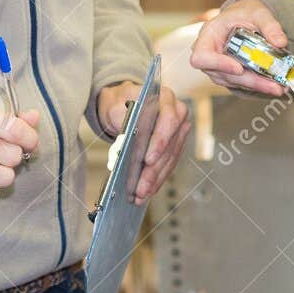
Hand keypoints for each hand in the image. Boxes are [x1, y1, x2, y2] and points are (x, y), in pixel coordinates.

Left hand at [99, 82, 190, 203]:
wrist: (122, 104)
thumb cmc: (120, 102)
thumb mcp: (115, 102)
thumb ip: (118, 115)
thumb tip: (124, 139)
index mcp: (165, 98)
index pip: (169, 120)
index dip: (160, 142)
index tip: (148, 160)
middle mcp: (177, 114)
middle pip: (169, 146)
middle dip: (154, 170)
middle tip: (141, 187)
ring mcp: (178, 131)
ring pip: (170, 159)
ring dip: (155, 179)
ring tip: (141, 194)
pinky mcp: (174, 146)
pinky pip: (168, 165)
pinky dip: (157, 179)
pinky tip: (147, 191)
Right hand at [188, 0, 289, 96]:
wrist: (245, 18)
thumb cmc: (244, 13)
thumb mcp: (258, 13)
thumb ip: (269, 25)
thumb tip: (280, 42)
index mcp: (209, 35)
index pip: (201, 56)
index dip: (217, 64)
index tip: (239, 68)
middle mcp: (210, 54)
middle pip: (223, 74)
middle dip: (249, 80)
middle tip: (272, 85)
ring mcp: (218, 67)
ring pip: (234, 82)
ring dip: (257, 85)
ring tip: (279, 87)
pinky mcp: (230, 75)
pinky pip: (242, 83)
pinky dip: (259, 84)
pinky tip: (275, 85)